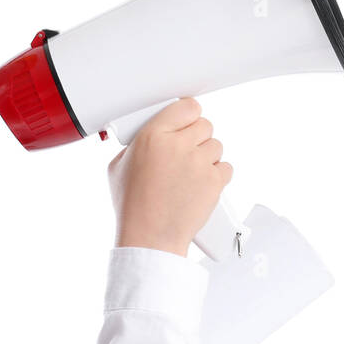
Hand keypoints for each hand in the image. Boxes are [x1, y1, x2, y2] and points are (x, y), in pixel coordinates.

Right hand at [107, 97, 231, 255]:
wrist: (150, 237)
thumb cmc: (132, 207)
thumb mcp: (118, 167)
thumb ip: (136, 145)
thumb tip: (147, 136)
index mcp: (152, 135)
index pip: (187, 106)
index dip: (188, 115)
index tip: (187, 122)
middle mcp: (178, 145)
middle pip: (205, 124)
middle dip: (198, 137)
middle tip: (187, 153)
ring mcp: (198, 163)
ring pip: (217, 146)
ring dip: (207, 157)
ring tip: (191, 175)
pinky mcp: (214, 181)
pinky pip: (226, 167)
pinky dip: (217, 176)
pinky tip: (200, 186)